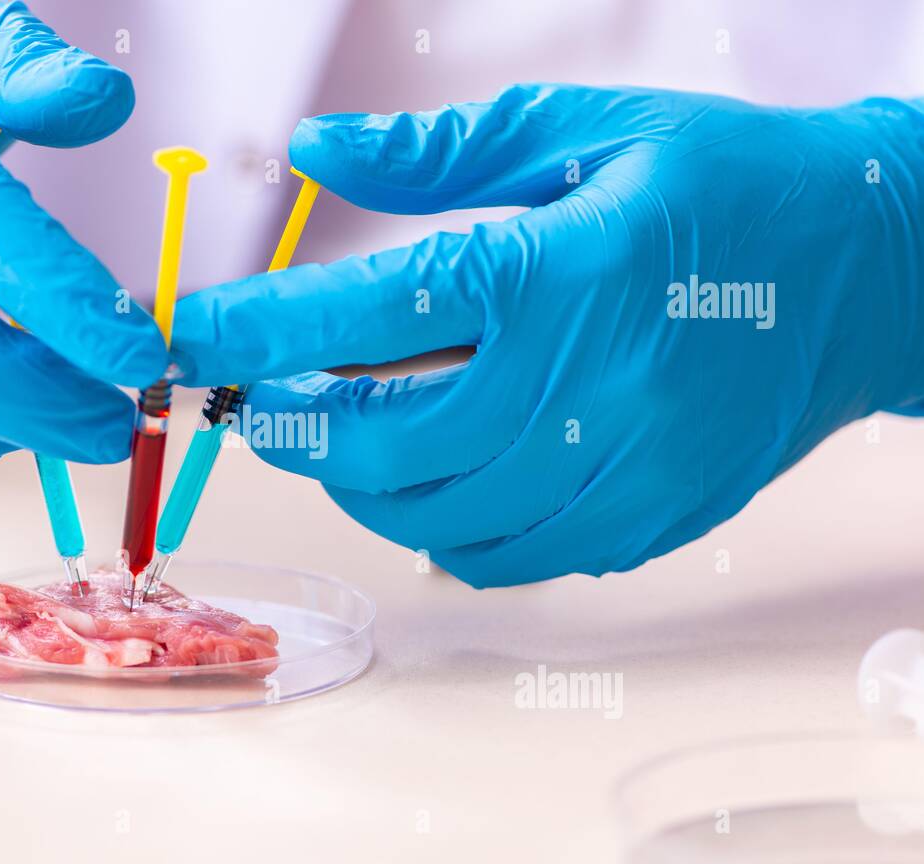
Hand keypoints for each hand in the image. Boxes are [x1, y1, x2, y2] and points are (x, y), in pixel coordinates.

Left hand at [172, 85, 923, 585]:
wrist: (872, 275)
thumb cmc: (723, 184)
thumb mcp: (587, 129)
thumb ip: (439, 150)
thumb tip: (314, 147)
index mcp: (564, 271)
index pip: (374, 310)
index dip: (260, 325)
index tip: (186, 334)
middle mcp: (591, 388)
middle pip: (383, 443)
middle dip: (290, 426)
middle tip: (261, 395)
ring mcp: (624, 473)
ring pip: (431, 516)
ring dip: (355, 478)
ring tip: (336, 429)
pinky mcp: (648, 524)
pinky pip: (502, 556)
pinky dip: (434, 524)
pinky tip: (429, 473)